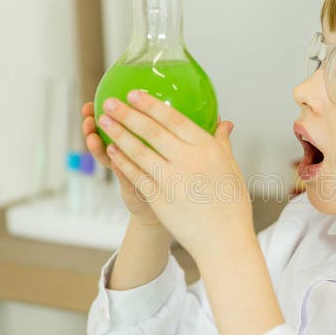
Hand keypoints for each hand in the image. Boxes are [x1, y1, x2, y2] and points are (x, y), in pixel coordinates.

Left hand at [95, 90, 254, 262]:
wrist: (224, 241)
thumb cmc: (232, 204)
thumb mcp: (231, 168)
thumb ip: (221, 143)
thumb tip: (223, 122)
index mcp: (208, 149)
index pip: (175, 120)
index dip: (152, 105)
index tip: (135, 94)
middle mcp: (189, 161)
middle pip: (152, 131)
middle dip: (127, 114)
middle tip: (110, 102)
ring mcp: (172, 180)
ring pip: (138, 151)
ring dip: (118, 134)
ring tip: (103, 121)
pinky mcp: (159, 199)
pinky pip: (136, 175)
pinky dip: (122, 161)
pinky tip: (112, 151)